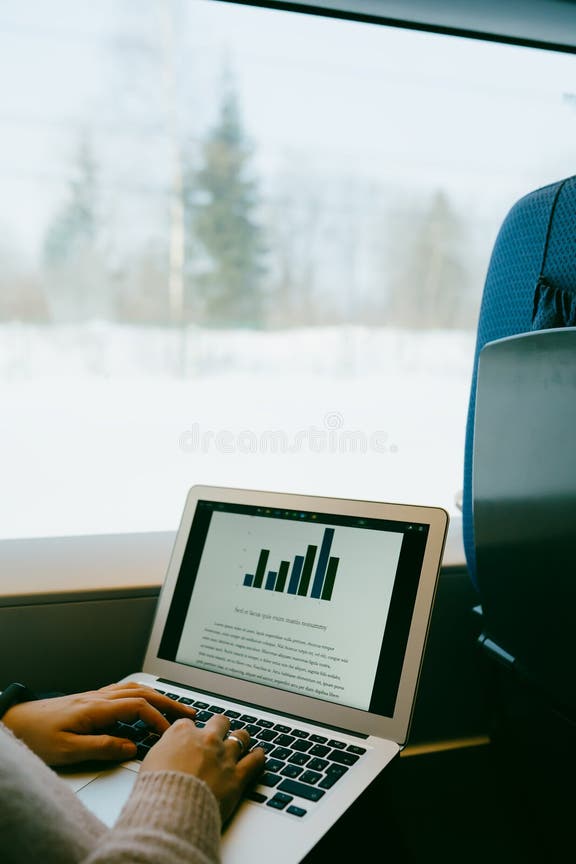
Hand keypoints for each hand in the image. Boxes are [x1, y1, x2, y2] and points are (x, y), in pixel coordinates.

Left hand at [2, 681, 196, 765]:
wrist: (16, 722)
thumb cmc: (38, 736)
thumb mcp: (68, 750)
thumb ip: (102, 748)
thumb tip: (131, 747)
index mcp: (97, 708)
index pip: (138, 708)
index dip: (158, 720)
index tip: (169, 735)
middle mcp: (99, 697)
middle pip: (142, 693)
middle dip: (168, 702)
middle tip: (188, 712)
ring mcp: (95, 696)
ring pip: (134, 688)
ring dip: (157, 695)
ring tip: (174, 706)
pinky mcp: (90, 699)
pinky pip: (124, 690)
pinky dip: (142, 694)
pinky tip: (145, 701)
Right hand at [140, 715, 265, 823]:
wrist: (172, 807)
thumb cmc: (157, 787)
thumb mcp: (150, 761)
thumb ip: (164, 750)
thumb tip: (167, 752)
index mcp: (183, 733)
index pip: (189, 724)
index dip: (191, 732)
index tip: (191, 738)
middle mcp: (206, 739)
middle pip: (220, 722)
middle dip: (220, 726)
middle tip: (220, 732)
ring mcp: (224, 756)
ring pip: (241, 737)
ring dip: (241, 738)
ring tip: (242, 740)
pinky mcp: (237, 776)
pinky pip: (255, 761)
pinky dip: (258, 756)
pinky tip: (260, 754)